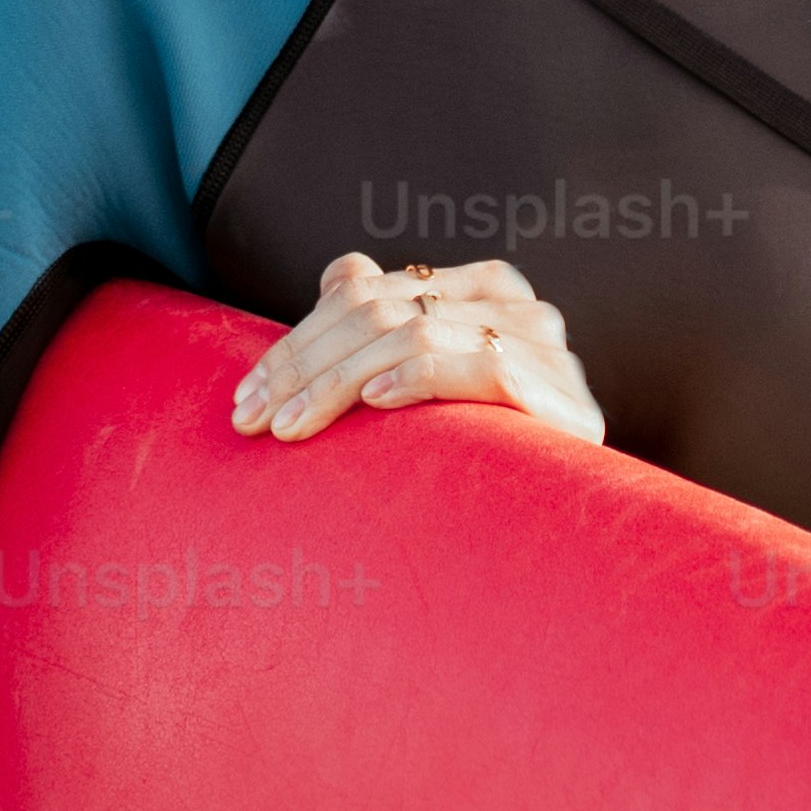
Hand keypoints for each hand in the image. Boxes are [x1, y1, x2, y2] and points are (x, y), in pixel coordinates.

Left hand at [228, 252, 602, 447]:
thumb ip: (384, 324)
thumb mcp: (417, 388)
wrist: (563, 536)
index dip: (297, 341)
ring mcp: (548, 350)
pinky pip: (483, 368)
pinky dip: (421, 377)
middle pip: (383, 311)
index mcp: (485, 291)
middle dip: (304, 366)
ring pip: (417, 334)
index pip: (368, 293)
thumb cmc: (478, 462)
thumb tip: (341, 274)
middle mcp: (520, 309)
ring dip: (338, 382)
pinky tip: (377, 402)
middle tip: (252, 419)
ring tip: (291, 427)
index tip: (245, 397)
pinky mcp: (564, 398)